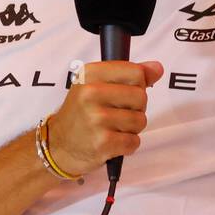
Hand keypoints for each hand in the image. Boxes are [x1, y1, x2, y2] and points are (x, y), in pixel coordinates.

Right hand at [45, 60, 162, 175]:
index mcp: (90, 74)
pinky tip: (112, 141)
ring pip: (140, 120)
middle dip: (135, 108)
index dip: (138, 84)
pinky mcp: (102, 143)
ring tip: (113, 128)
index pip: (136, 72)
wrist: (57, 146)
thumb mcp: (96, 85)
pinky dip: (127, 145)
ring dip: (132, 128)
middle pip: (141, 97)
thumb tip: (157, 68)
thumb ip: (128, 74)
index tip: (125, 92)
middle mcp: (91, 94)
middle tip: (116, 114)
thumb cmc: (80, 113)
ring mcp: (96, 119)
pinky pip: (134, 142)